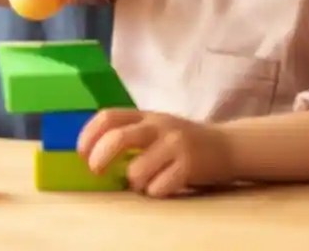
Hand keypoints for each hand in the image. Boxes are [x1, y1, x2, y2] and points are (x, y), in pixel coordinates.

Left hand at [77, 109, 233, 197]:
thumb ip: (129, 133)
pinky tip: (162, 186)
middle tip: (96, 171)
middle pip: (118, 138)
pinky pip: (158, 187)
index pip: (108, 117)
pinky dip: (154, 192)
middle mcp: (159, 126)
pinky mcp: (189, 166)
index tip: (81, 153)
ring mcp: (175, 145)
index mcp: (146, 115)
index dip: (89, 135)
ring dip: (133, 182)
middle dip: (99, 158)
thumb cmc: (181, 141)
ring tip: (143, 181)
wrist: (227, 146)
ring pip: (136, 170)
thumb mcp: (155, 128)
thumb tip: (91, 153)